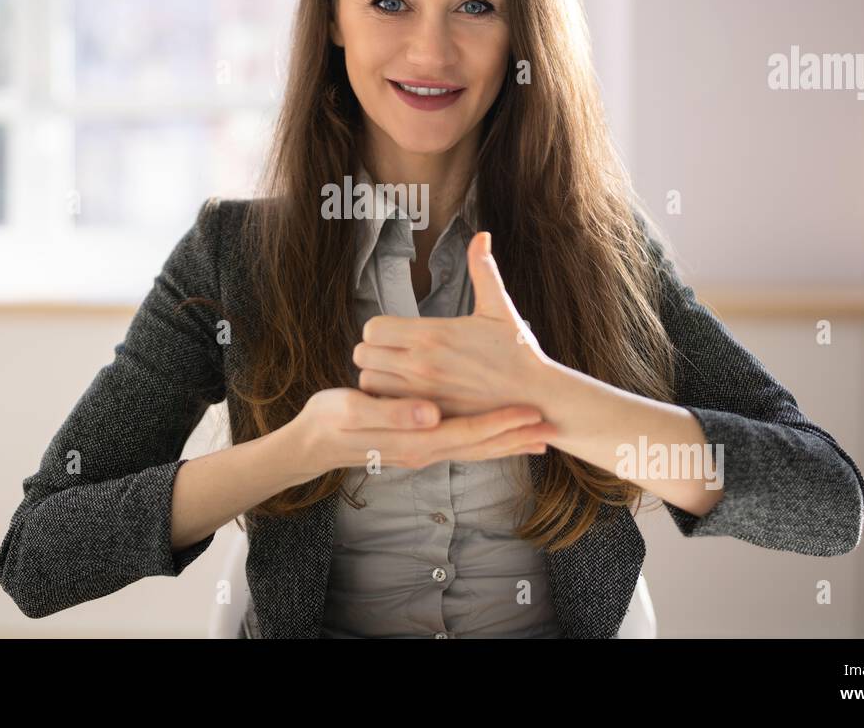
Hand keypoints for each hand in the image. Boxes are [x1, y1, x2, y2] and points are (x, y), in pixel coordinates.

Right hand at [283, 387, 557, 479]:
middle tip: (552, 426)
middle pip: (479, 446)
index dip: (500, 422)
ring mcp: (422, 451)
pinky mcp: (419, 445)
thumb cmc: (330, 421)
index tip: (529, 412)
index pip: (467, 432)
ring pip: (475, 449)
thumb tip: (431, 413)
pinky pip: (462, 446)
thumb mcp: (353, 412)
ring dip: (507, 442)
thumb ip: (392, 414)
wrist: (312, 443)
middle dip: (516, 437)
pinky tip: (500, 435)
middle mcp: (424, 451)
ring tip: (538, 434)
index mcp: (413, 440)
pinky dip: (486, 441)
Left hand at [353, 231, 555, 416]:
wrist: (537, 399)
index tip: (394, 335)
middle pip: (363, 356)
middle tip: (391, 356)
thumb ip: (483, 270)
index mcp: (431, 334)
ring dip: (378, 379)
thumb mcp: (500, 308)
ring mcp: (422, 395)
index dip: (379, 331)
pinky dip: (389, 404)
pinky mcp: (428, 418)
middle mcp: (420, 364)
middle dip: (373, 354)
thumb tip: (482, 235)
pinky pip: (387, 411)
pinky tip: (405, 400)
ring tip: (396, 377)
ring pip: (370, 384)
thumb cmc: (518, 353)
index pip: (373, 328)